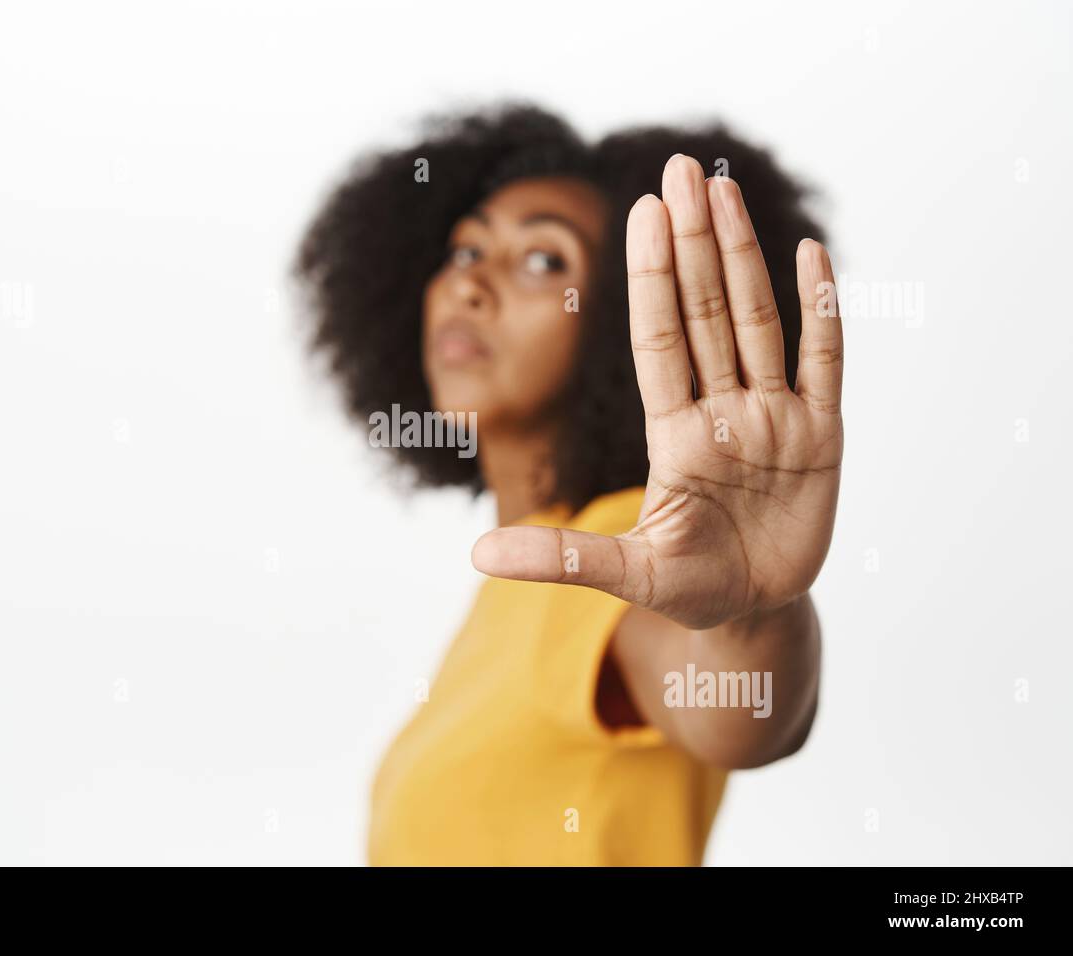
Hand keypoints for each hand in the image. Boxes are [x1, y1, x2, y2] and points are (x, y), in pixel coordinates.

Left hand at [471, 154, 843, 630]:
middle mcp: (723, 412)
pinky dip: (822, 312)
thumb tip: (475, 556)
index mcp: (676, 435)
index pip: (661, 341)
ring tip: (724, 190)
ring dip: (745, 256)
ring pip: (759, 321)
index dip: (654, 278)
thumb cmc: (689, 587)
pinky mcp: (822, 439)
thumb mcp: (628, 575)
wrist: (754, 611)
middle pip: (708, 313)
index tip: (642, 214)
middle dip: (695, 243)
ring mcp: (775, 420)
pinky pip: (824, 363)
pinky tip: (810, 254)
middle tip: (680, 170)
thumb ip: (562, 560)